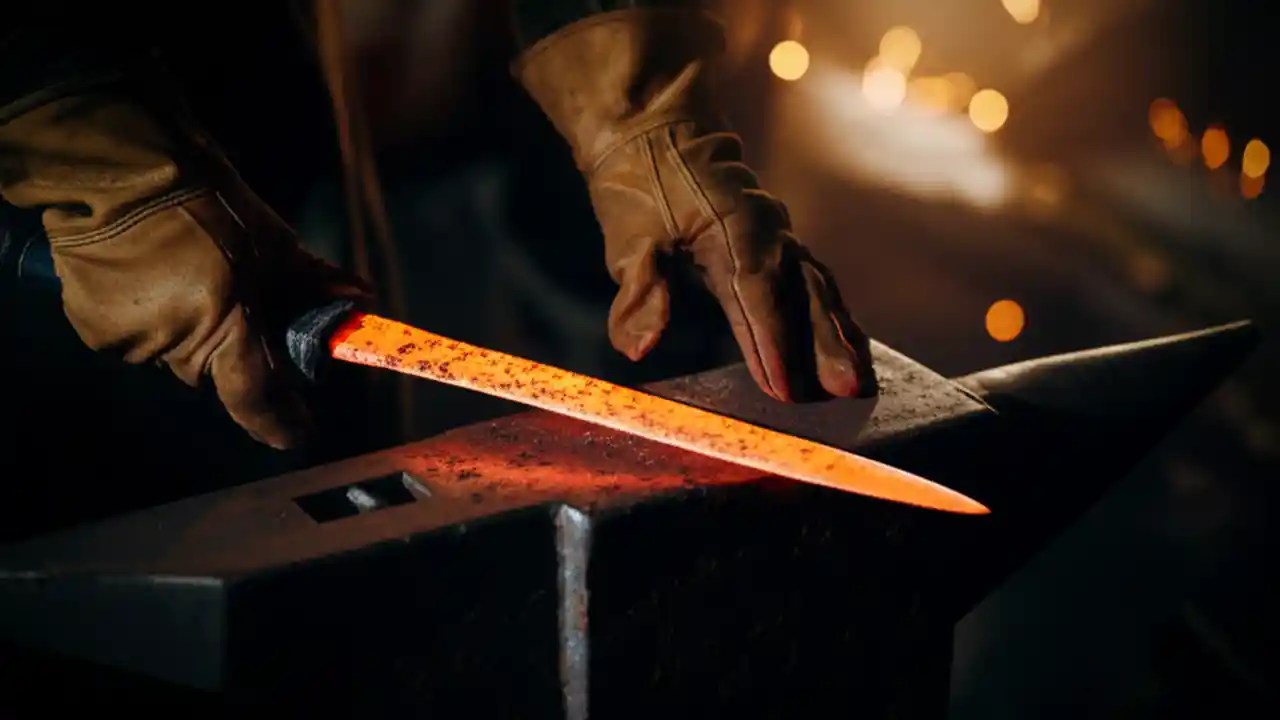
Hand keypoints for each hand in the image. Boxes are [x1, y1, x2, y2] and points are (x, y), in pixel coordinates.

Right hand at [0, 93, 369, 447]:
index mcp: (224, 325)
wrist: (119, 171)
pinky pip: (136, 339)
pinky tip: (150, 279)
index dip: (279, 423)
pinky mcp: (96, 328)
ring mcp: (131, 341)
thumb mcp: (271, 240)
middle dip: (229, 348)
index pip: (254, 397)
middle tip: (232, 306)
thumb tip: (361, 297)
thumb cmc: (207, 200)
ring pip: (173, 353)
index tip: (299, 435)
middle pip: (213, 370)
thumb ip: (312, 281)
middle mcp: (176, 344)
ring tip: (184, 278)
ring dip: (186, 328)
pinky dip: (149, 317)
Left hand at [515, 8, 875, 399]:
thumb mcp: (626, 238)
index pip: (754, 294)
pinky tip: (849, 348)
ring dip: (840, 335)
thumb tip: (638, 347)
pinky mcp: (781, 245)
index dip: (771, 343)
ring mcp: (780, 237)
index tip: (781, 389)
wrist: (655, 133)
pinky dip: (833, 317)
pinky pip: (815, 283)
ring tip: (861, 380)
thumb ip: (638, 294)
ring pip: (817, 289)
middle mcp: (767, 233)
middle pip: (803, 294)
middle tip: (848, 391)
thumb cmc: (638, 188)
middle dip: (826, 346)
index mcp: (730, 229)